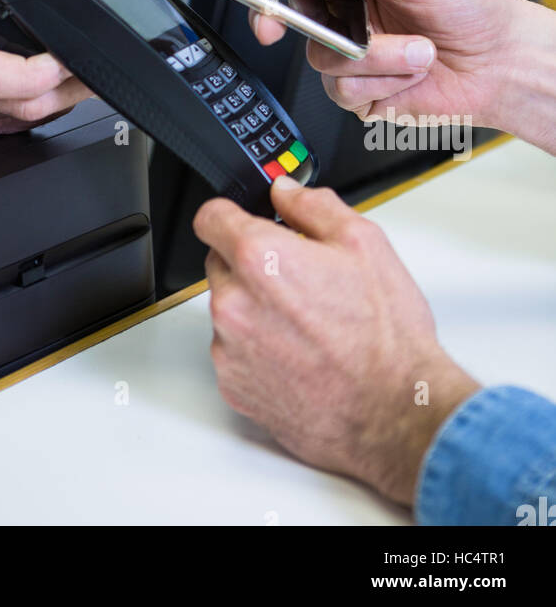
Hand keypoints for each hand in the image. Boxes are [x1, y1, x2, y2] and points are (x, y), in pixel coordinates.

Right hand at [0, 0, 92, 135]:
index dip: (28, 75)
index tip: (61, 58)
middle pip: (14, 104)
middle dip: (62, 87)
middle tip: (92, 60)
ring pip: (21, 118)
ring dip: (62, 99)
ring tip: (86, 69)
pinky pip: (19, 124)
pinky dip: (47, 107)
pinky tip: (58, 85)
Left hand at [194, 178, 478, 506]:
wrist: (394, 414)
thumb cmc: (386, 338)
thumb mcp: (364, 244)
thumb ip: (314, 206)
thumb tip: (286, 192)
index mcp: (260, 259)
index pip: (211, 216)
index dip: (231, 214)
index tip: (244, 221)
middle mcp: (234, 303)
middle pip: (220, 263)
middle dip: (250, 264)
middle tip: (297, 279)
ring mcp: (229, 348)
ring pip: (228, 309)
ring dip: (254, 309)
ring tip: (306, 324)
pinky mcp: (234, 386)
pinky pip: (233, 352)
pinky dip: (257, 349)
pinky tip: (299, 354)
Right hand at [250, 0, 528, 131]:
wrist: (498, 61)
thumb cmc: (466, 2)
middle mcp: (338, 6)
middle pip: (284, 11)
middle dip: (297, 21)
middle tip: (315, 22)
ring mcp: (345, 50)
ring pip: (319, 57)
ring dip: (376, 56)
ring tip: (415, 47)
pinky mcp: (357, 90)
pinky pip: (343, 90)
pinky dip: (384, 81)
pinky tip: (410, 69)